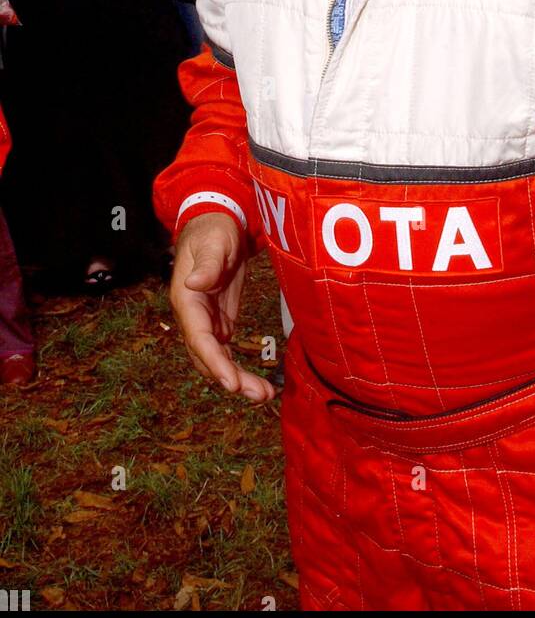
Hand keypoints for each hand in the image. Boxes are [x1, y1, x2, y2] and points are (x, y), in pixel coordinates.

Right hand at [169, 212, 275, 402]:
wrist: (217, 222)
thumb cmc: (212, 229)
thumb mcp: (212, 241)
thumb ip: (206, 263)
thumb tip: (194, 284)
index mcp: (187, 300)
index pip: (199, 338)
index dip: (214, 363)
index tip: (230, 383)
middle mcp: (193, 316)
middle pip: (208, 357)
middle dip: (231, 379)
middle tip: (259, 395)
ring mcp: (206, 320)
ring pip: (218, 358)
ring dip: (238, 379)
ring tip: (264, 395)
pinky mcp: (219, 320)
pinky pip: (226, 351)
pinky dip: (239, 367)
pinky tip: (257, 382)